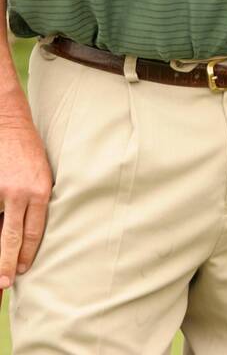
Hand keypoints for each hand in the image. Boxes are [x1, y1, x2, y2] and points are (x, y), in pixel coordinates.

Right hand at [0, 119, 52, 288]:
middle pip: (12, 238)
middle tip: (5, 283)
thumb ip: (38, 200)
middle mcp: (20, 193)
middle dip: (7, 263)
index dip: (27, 254)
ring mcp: (0, 190)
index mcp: (40, 191)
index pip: (34, 232)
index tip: (22, 270)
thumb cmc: (29, 150)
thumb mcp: (43, 174)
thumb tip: (30, 230)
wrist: (9, 122)